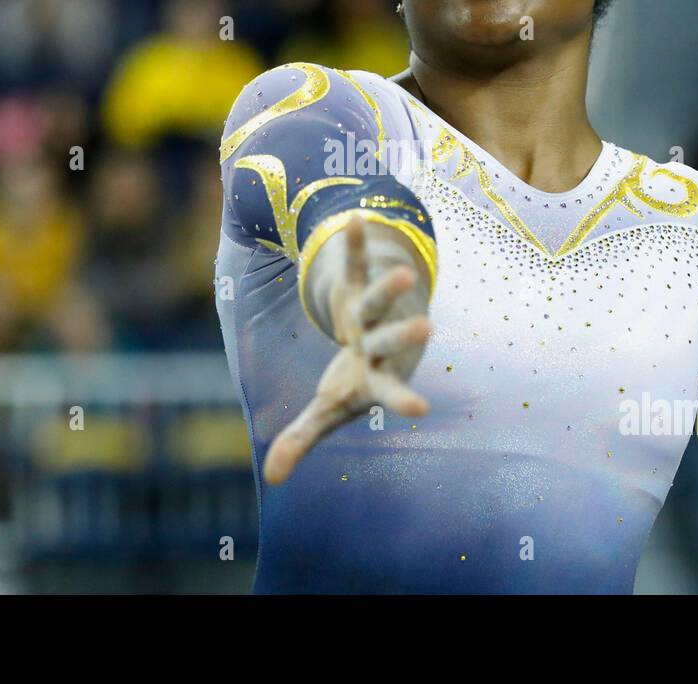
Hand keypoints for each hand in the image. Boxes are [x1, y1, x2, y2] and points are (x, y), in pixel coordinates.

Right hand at [263, 216, 432, 484]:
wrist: (378, 337)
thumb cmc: (354, 379)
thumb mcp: (328, 407)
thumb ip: (301, 439)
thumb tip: (271, 479)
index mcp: (372, 377)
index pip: (389, 392)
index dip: (403, 400)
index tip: (422, 408)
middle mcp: (378, 345)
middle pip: (388, 340)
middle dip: (403, 336)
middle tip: (426, 328)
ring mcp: (373, 314)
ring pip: (379, 301)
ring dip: (388, 288)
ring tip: (404, 271)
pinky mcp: (360, 285)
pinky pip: (358, 264)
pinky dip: (354, 244)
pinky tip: (355, 217)